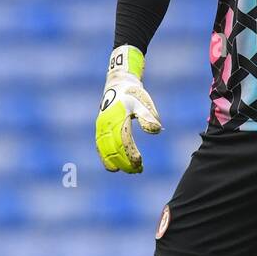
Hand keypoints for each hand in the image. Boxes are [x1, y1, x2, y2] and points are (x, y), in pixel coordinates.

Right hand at [95, 45, 161, 173]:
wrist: (118, 84)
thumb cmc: (134, 93)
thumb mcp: (143, 101)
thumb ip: (148, 116)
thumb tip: (156, 130)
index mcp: (117, 118)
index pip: (123, 141)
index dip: (130, 153)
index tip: (139, 163)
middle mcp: (106, 124)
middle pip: (113, 149)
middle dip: (124, 162)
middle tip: (137, 171)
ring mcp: (101, 127)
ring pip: (105, 150)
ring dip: (115, 162)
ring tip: (127, 171)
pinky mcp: (99, 129)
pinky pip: (100, 147)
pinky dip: (105, 158)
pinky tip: (113, 167)